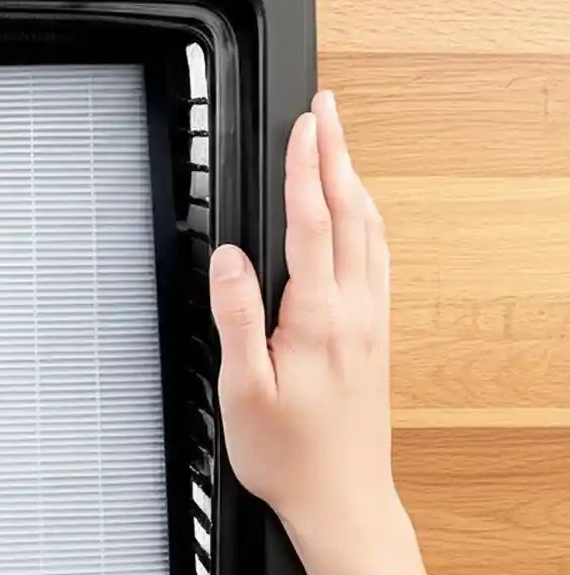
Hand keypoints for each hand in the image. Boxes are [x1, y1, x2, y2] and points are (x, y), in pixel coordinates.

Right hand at [210, 91, 424, 574]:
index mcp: (320, 319)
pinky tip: (359, 213)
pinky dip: (367, 219)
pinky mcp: (375, 335)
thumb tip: (230, 259)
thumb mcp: (245, 390)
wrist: (342, 499)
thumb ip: (237, 318)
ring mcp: (372, 322)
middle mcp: (356, 312)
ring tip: (338, 144)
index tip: (305, 124)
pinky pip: (377, 258)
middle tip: (326, 109)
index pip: (315, 223)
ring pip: (371, 232)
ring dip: (353, 180)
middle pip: (351, 213)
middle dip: (336, 154)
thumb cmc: (290, 454)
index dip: (307, 167)